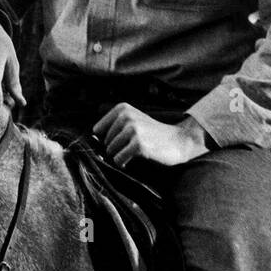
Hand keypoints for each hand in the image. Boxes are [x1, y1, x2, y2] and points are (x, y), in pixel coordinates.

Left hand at [92, 105, 209, 167]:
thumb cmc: (154, 133)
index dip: (106, 139)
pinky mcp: (138, 145)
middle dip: (114, 148)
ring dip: (120, 156)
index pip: (98, 130)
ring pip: (110, 151)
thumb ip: (114, 126)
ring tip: (135, 152)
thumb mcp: (134, 121)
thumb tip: (92, 138)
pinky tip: (134, 159)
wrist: (179, 140)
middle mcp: (126, 116)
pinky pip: (119, 159)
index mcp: (123, 108)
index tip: (119, 141)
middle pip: (105, 142)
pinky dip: (123, 162)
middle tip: (132, 147)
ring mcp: (132, 130)